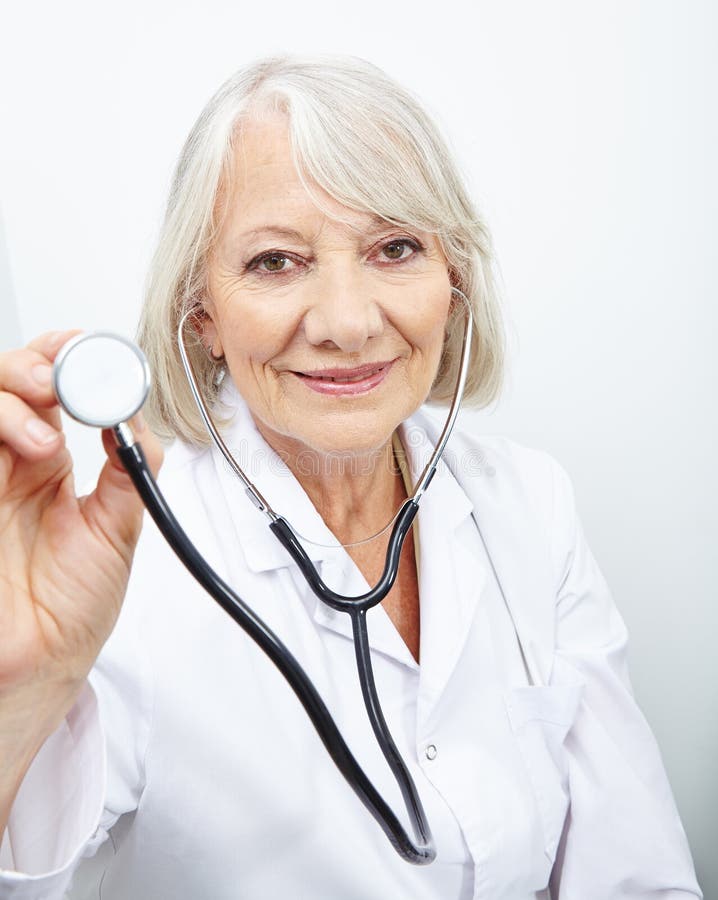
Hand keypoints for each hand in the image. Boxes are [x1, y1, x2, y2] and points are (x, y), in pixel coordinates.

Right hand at [0, 329, 161, 758]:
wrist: (43, 664)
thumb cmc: (73, 606)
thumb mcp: (119, 526)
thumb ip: (130, 468)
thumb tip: (136, 418)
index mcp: (48, 465)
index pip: (47, 390)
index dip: (63, 358)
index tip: (89, 350)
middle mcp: (10, 464)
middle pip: (5, 384)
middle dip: (31, 366)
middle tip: (60, 382)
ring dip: (10, 397)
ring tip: (49, 437)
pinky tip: (31, 449)